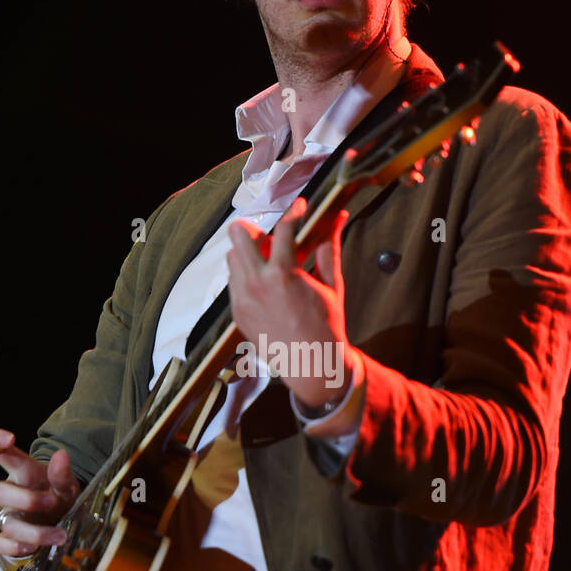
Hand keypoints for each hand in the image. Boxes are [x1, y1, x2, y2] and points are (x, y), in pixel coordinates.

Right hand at [0, 428, 81, 560]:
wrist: (63, 523)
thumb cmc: (59, 497)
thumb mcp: (67, 484)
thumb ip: (62, 473)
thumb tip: (61, 455)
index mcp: (23, 473)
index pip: (1, 453)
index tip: (8, 438)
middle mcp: (12, 494)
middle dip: (24, 499)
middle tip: (51, 501)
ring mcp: (8, 517)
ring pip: (6, 523)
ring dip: (34, 531)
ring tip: (61, 535)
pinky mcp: (8, 539)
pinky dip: (16, 548)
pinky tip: (34, 548)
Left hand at [226, 197, 360, 408]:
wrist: (312, 365)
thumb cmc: (327, 325)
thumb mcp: (331, 285)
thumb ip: (328, 248)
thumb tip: (337, 218)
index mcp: (282, 274)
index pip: (283, 229)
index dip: (295, 212)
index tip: (301, 206)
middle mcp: (256, 284)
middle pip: (238, 234)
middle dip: (254, 228)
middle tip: (271, 236)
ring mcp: (242, 299)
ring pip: (232, 258)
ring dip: (249, 254)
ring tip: (270, 263)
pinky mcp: (237, 313)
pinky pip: (234, 283)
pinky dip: (247, 276)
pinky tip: (266, 285)